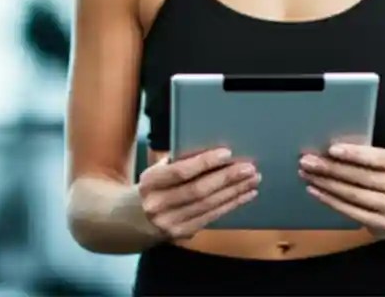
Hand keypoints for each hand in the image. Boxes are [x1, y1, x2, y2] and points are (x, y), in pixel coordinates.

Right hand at [135, 148, 259, 241]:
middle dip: (227, 178)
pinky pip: (211, 218)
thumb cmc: (152, 188)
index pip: (181, 171)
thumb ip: (177, 162)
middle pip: (199, 190)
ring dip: (234, 192)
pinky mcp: (181, 234)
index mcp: (150, 182)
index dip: (205, 162)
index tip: (227, 153)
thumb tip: (211, 151)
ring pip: (208, 206)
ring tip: (252, 180)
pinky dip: (230, 205)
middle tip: (249, 168)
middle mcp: (158, 204)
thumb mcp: (155, 171)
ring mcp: (170, 222)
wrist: (132, 220)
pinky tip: (244, 195)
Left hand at [298, 143, 384, 237]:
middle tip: (307, 161)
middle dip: (331, 168)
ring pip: (354, 195)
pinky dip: (330, 201)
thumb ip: (369, 158)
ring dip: (326, 184)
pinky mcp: (384, 226)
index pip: (379, 158)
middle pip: (362, 177)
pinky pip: (352, 212)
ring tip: (307, 174)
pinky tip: (315, 192)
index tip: (331, 149)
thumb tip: (329, 150)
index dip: (355, 154)